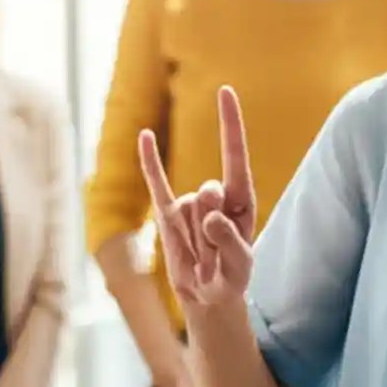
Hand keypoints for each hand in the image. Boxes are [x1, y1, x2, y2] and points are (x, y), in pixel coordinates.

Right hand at [140, 86, 255, 307]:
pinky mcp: (168, 213)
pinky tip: (144, 135)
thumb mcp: (239, 266)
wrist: (208, 295)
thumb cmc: (231, 277)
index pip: (235, 155)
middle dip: (211, 230)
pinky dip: (149, 161)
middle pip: (208, 192)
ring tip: (201, 260)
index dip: (230, 124)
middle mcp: (218, 194)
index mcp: (242, 199)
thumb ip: (229, 241)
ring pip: (186, 208)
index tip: (224, 91)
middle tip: (215, 260)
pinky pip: (156, 184)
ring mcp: (191, 202)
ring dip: (193, 240)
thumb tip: (210, 216)